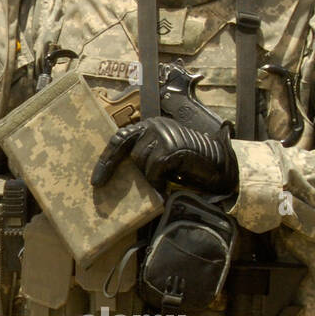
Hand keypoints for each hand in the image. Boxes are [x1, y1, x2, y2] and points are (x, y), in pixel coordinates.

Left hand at [92, 116, 236, 193]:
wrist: (218, 165)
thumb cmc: (187, 165)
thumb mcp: (161, 158)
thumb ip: (143, 158)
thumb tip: (117, 176)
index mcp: (149, 127)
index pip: (120, 139)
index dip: (106, 159)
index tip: (96, 181)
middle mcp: (155, 126)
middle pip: (130, 152)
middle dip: (126, 172)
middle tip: (110, 186)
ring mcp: (164, 134)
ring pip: (141, 161)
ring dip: (149, 178)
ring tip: (162, 183)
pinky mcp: (172, 146)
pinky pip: (155, 168)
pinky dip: (157, 182)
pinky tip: (164, 189)